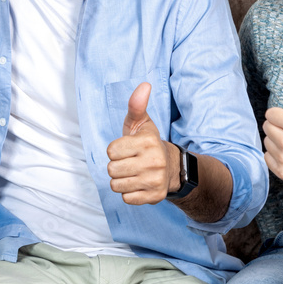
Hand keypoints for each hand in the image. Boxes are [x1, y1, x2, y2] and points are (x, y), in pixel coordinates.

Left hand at [107, 83, 180, 204]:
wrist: (172, 168)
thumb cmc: (148, 143)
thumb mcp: (141, 123)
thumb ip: (136, 105)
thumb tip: (144, 85)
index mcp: (148, 142)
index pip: (111, 151)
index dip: (115, 150)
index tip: (126, 149)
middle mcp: (154, 162)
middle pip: (111, 169)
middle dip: (116, 166)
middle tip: (129, 162)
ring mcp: (155, 180)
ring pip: (116, 185)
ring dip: (120, 180)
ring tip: (132, 173)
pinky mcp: (155, 197)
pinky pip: (126, 198)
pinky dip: (128, 193)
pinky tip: (138, 184)